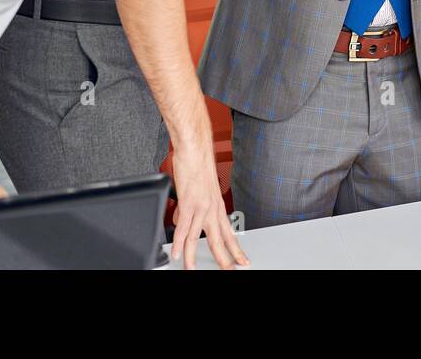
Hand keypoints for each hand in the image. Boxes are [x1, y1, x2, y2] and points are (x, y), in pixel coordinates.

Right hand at [169, 138, 248, 269]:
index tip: (242, 261)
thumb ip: (190, 208)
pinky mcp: (189, 203)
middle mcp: (212, 208)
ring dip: (194, 256)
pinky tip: (178, 252)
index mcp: (217, 206)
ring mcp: (201, 207)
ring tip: (191, 269)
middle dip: (224, 258)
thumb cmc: (198, 165)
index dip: (236, 249)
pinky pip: (183, 227)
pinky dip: (179, 242)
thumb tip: (180, 219)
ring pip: (198, 237)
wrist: (195, 149)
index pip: (229, 233)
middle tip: (229, 271)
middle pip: (219, 240)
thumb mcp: (199, 190)